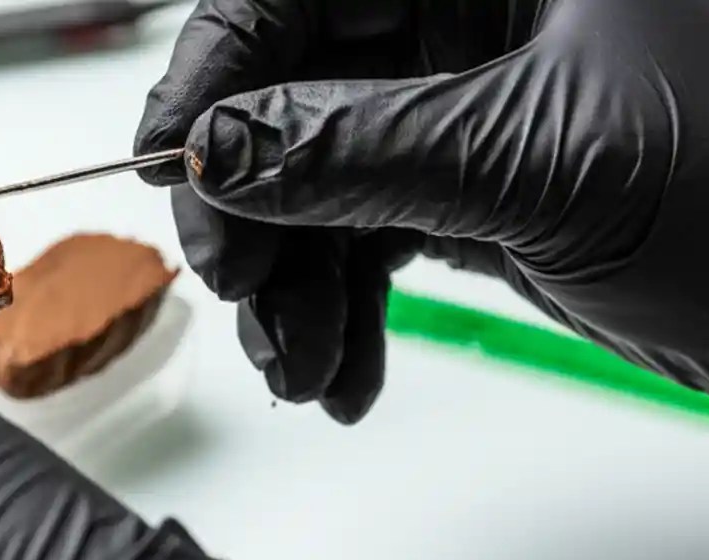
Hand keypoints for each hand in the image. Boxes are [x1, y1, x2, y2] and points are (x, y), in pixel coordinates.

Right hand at [137, 0, 708, 421]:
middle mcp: (472, 11)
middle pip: (294, 88)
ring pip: (323, 178)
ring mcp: (470, 99)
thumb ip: (358, 148)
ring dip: (296, 286)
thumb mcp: (538, 162)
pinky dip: (346, 310)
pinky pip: (370, 235)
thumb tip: (221, 150)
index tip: (171, 158)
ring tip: (301, 370)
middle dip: (256, 208)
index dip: (216, 70)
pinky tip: (342, 374)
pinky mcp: (479, 180)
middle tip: (244, 292)